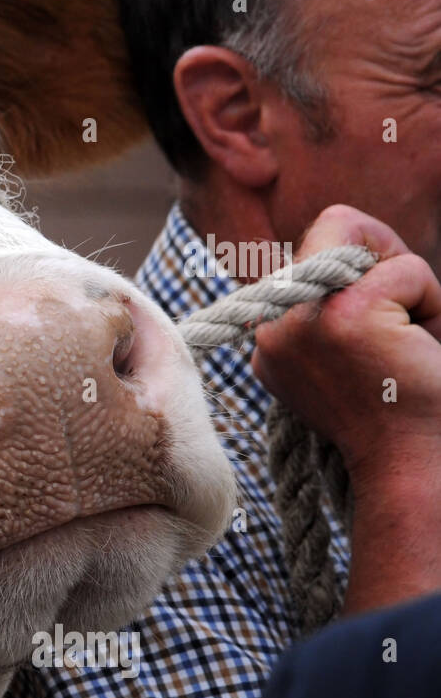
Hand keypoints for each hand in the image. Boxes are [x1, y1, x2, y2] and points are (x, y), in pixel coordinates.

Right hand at [252, 205, 440, 612]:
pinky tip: (418, 351)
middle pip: (333, 226)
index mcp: (274, 343)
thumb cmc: (407, 417)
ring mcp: (300, 322)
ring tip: (409, 347)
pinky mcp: (342, 318)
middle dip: (387, 262)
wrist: (416, 471)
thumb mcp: (357, 348)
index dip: (364, 263)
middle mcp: (272, 331)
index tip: (386, 325)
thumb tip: (343, 228)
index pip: (313, 249)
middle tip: (403, 334)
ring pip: (362, 237)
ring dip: (408, 285)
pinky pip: (403, 270)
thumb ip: (342, 298)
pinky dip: (428, 300)